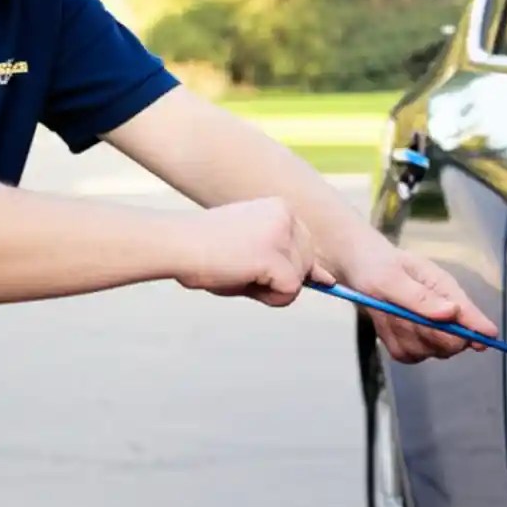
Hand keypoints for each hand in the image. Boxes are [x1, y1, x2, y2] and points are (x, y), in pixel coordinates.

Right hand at [176, 197, 335, 306]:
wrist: (177, 244)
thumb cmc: (206, 250)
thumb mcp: (255, 249)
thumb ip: (289, 260)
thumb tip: (329, 280)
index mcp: (282, 208)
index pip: (305, 250)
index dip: (285, 267)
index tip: (260, 267)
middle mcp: (288, 217)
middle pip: (306, 267)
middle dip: (277, 279)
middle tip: (240, 270)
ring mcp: (283, 236)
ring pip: (299, 282)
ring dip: (270, 290)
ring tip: (238, 274)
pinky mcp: (276, 257)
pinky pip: (290, 292)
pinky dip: (267, 297)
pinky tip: (241, 280)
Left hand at [336, 242, 499, 362]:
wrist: (359, 271)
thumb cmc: (377, 265)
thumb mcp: (391, 276)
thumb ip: (420, 296)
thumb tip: (451, 312)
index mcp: (445, 288)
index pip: (468, 313)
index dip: (478, 328)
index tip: (486, 338)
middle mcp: (443, 312)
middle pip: (453, 341)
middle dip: (428, 334)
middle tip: (404, 314)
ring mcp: (428, 330)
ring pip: (428, 351)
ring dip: (406, 336)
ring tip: (391, 311)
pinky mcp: (411, 344)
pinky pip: (407, 355)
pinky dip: (394, 342)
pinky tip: (387, 323)